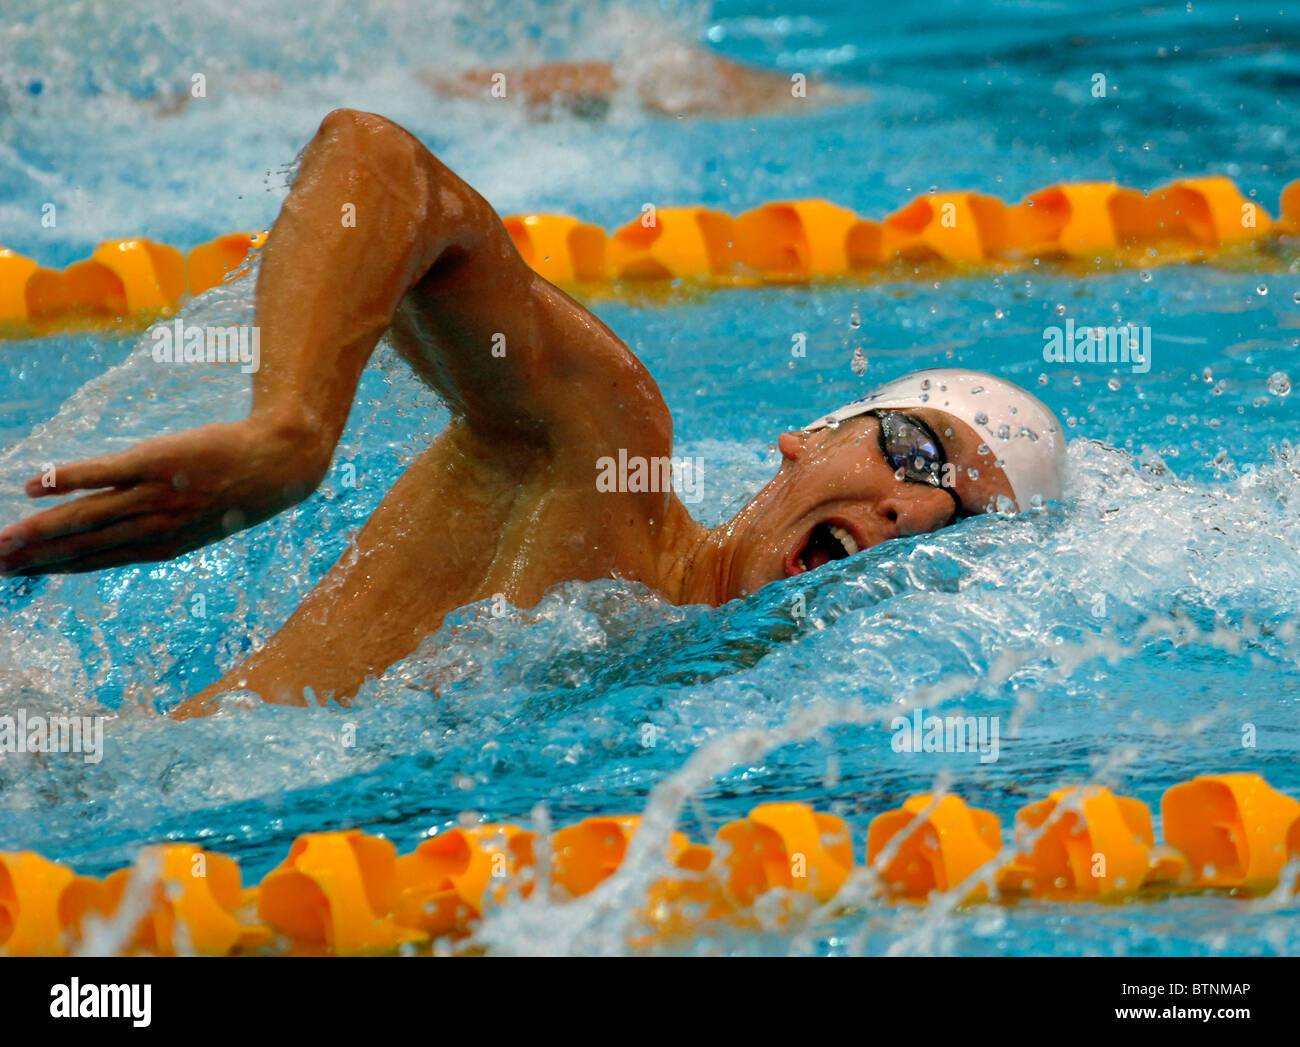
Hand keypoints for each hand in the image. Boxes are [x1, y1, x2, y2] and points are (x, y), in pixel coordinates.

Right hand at [0, 415, 327, 574]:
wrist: (279, 462)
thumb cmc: (240, 489)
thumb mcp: (200, 522)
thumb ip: (159, 530)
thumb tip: (121, 533)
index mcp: (163, 546)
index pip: (97, 561)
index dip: (55, 569)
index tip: (17, 575)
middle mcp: (154, 527)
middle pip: (84, 545)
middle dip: (36, 558)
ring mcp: (154, 496)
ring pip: (86, 517)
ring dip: (40, 530)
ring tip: (3, 540)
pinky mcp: (157, 462)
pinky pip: (104, 473)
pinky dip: (67, 480)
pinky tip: (33, 487)